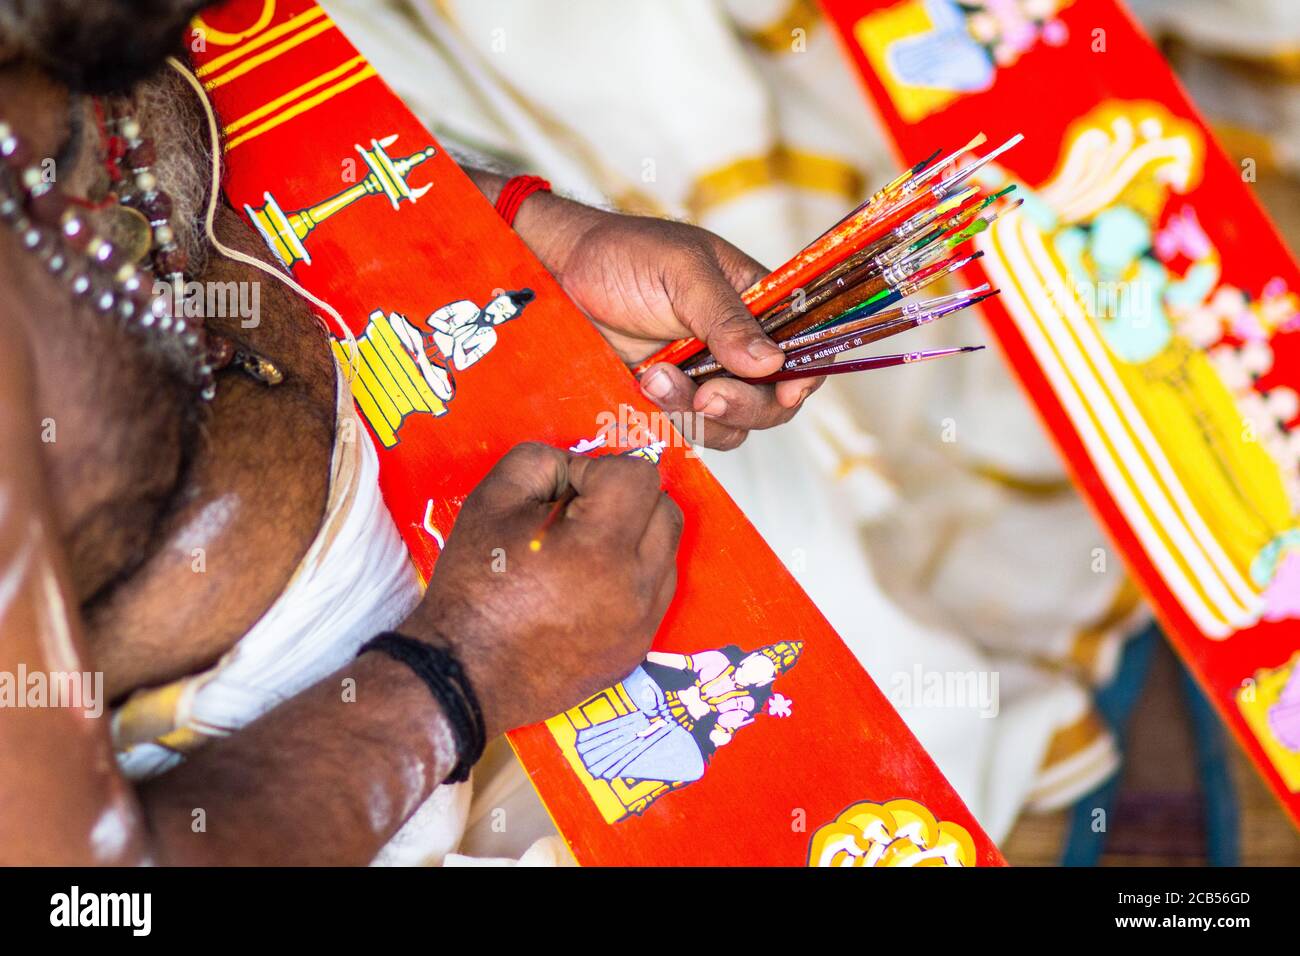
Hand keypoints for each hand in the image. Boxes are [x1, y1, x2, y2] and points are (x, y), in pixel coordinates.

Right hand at [402, 442, 681, 736]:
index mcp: (599, 548)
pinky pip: (658, 590)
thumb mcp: (490, 501)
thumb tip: (577, 467)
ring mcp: (642, 623)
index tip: (566, 491)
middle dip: (626, 497)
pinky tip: (593, 580)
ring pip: (668, 549)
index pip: (637, 476)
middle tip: (580, 512)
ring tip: (587, 546)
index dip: (597, 470)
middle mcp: (634, 587)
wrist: (465, 674)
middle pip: (664, 508)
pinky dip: (635, 573)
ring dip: (637, 533)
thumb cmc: (473, 590)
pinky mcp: (638, 647)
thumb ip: (540, 461)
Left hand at [517, 196, 825, 449]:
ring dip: (697, 412)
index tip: (785, 390)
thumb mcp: (682, 272)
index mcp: (755, 304)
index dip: (803, 375)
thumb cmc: (623, 255)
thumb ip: (727, 318)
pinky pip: (688, 431)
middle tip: (707, 393)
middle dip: (743, 404)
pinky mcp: (667, 401)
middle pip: (772, 402)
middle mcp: (736, 346)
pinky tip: (642, 384)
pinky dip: (670, 418)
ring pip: (730, 425)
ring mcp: (702, 377)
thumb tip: (772, 362)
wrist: (556, 274)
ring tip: (655, 375)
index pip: (803, 348)